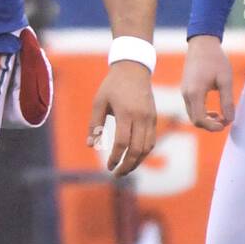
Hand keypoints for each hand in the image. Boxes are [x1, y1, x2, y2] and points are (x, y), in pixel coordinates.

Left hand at [88, 60, 155, 175]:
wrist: (133, 69)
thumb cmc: (112, 85)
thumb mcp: (99, 101)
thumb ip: (94, 123)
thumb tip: (90, 144)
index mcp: (126, 113)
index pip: (122, 143)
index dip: (115, 158)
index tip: (108, 167)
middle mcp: (141, 117)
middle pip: (137, 149)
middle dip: (127, 165)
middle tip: (117, 174)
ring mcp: (150, 118)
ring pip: (147, 148)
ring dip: (137, 162)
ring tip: (126, 169)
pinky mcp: (154, 118)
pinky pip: (151, 140)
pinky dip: (144, 153)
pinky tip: (134, 158)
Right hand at [180, 34, 234, 130]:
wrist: (202, 44)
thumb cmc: (215, 59)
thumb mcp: (225, 80)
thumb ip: (227, 101)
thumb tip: (230, 119)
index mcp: (195, 93)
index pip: (200, 119)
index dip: (212, 127)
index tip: (225, 124)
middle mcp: (186, 94)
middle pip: (194, 120)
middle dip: (210, 125)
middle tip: (225, 122)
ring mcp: (184, 92)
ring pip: (192, 115)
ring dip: (206, 120)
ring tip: (220, 116)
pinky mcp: (186, 89)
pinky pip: (192, 108)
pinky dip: (201, 113)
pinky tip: (213, 110)